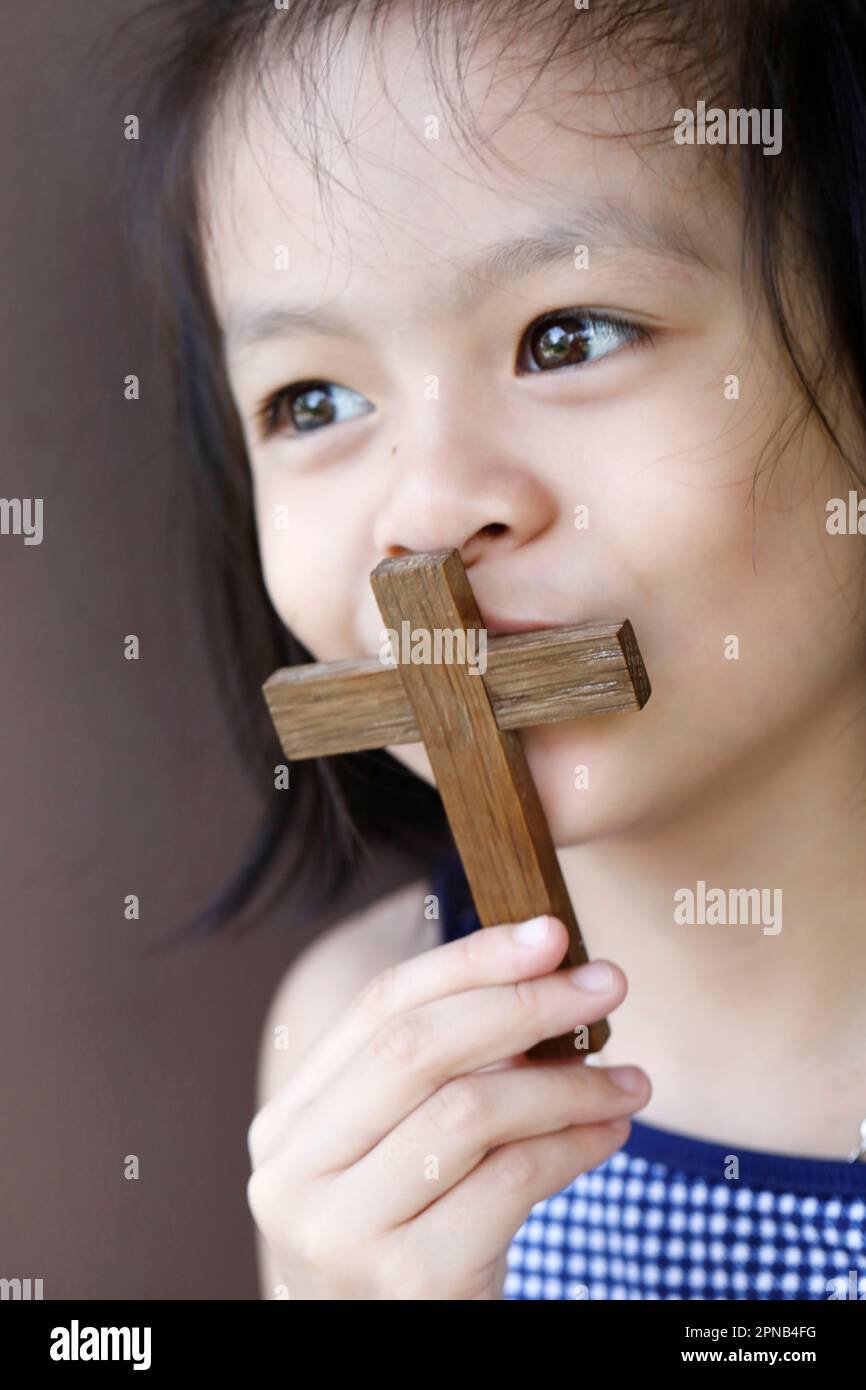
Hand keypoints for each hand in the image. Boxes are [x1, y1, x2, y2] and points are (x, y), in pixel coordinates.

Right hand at [246, 914, 649, 1298]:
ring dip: (567, 1083)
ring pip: (471, 1109)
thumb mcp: (399, 1152)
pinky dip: (575, 1144)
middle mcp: (293, 1174)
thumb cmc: (413, 1239)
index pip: (379, 1007)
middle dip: (524, 1003)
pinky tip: (611, 1131)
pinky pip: (512, 1180)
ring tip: (628, 1079)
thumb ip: (437, 1074)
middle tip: (606, 984)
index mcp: (288, 1124)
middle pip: (418, 1047)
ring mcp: (342, 1231)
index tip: (549, 933)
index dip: (469, 959)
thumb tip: (541, 973)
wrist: (402, 1354)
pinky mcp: (409, 1280)